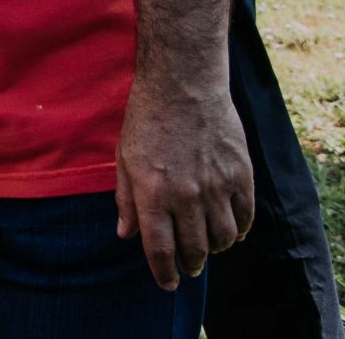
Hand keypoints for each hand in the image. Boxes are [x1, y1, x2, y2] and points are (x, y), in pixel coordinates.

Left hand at [115, 75, 251, 290]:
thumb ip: (126, 200)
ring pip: (223, 238)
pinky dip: (239, 230)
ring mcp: (217, 187)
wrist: (183, 86)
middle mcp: (187, 196)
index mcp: (153, 193)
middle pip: (194, 249)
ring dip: (214, 249)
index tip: (167, 283)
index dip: (163, 272)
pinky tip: (231, 229)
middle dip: (190, 265)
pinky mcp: (241, 175)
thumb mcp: (125, 159)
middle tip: (188, 268)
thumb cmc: (147, 120)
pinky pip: (246, 217)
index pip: (160, 249)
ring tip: (207, 246)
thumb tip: (125, 234)